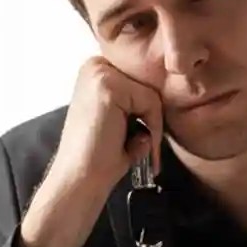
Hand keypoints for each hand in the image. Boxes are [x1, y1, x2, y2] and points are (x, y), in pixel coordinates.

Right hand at [50, 56, 163, 190]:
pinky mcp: (107, 86)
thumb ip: (138, 106)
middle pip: (148, 85)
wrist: (79, 180)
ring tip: (142, 151)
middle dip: (152, 119)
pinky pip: (151, 103)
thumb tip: (167, 103)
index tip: (147, 137)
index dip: (148, 111)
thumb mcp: (121, 122)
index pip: (141, 82)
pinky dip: (152, 129)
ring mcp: (100, 73)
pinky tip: (136, 147)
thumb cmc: (99, 158)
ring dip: (153, 127)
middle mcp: (95, 66)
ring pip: (151, 94)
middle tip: (148, 148)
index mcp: (97, 72)